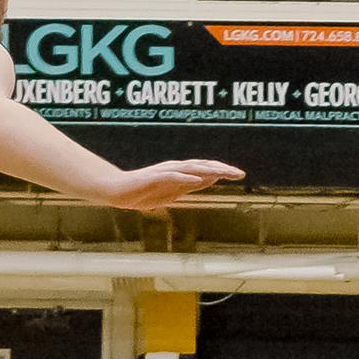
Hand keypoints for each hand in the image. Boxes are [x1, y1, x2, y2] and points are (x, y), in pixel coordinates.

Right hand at [100, 159, 243, 212]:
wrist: (118, 191)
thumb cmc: (144, 191)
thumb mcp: (173, 192)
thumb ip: (190, 186)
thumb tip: (210, 180)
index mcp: (181, 172)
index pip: (206, 169)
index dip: (223, 170)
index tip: (240, 174)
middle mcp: (175, 168)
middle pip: (202, 166)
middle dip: (222, 168)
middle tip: (240, 173)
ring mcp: (165, 171)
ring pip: (191, 168)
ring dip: (208, 170)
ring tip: (224, 173)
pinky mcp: (154, 177)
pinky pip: (172, 176)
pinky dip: (185, 177)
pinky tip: (197, 179)